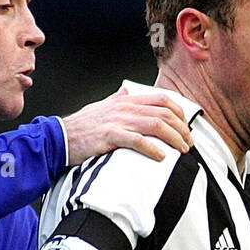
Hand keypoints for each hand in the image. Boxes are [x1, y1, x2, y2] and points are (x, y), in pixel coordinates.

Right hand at [60, 87, 192, 164]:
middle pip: (164, 113)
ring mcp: (118, 120)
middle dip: (182, 129)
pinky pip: (137, 140)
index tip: (186, 128)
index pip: (162, 100)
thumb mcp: (103, 106)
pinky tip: (161, 157)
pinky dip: (153, 149)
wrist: (61, 136)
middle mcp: (125, 107)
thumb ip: (118, 98)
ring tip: (181, 151)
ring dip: (174, 138)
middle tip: (188, 144)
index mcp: (127, 100)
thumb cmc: (83, 125)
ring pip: (156, 124)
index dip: (180, 113)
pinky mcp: (110, 136)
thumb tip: (127, 91)